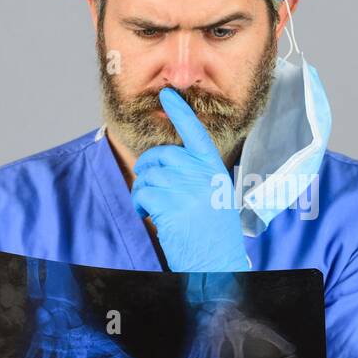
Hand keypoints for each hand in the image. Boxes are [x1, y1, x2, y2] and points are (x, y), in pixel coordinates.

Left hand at [130, 87, 249, 272]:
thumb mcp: (214, 195)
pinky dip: (140, 206)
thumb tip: (167, 163)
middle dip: (147, 167)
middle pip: (162, 155)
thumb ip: (196, 175)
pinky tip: (149, 217)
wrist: (217, 262)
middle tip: (148, 185)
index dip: (180, 112)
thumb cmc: (213, 233)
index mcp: (214, 170)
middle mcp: (202, 175)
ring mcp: (186, 189)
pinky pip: (143, 194)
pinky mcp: (170, 205)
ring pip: (148, 176)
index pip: (196, 134)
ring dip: (142, 192)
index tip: (167, 95)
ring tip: (153, 209)